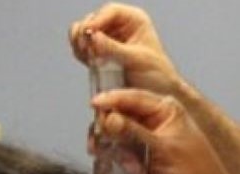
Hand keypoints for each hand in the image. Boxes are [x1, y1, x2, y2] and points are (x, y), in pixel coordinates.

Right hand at [69, 4, 183, 97]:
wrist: (157, 96)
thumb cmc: (157, 76)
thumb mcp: (136, 60)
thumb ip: (114, 48)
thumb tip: (93, 36)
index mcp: (134, 20)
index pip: (111, 12)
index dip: (97, 21)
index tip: (88, 33)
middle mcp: (119, 26)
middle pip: (93, 20)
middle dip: (86, 34)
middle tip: (87, 50)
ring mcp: (108, 39)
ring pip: (83, 32)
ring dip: (81, 44)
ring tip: (89, 58)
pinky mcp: (99, 53)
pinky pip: (82, 47)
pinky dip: (81, 53)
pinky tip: (89, 63)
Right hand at [91, 88, 233, 173]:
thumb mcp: (165, 150)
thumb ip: (134, 133)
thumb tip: (109, 118)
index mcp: (164, 110)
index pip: (132, 97)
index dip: (111, 99)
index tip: (94, 105)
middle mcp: (149, 123)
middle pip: (115, 114)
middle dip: (105, 125)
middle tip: (101, 138)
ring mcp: (139, 143)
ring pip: (110, 136)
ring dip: (105, 145)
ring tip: (106, 156)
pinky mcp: (132, 163)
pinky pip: (111, 157)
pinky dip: (107, 161)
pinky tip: (111, 169)